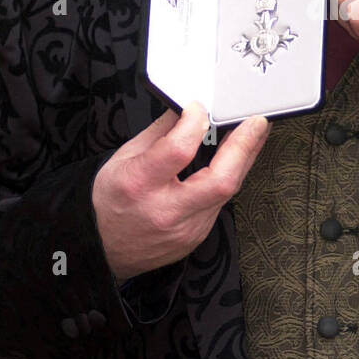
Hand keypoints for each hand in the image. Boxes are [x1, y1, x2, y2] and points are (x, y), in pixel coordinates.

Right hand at [91, 102, 270, 282]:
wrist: (102, 249)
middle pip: (220, 180)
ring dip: (244, 159)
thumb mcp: (123, 159)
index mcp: (139, 184)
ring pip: (228, 191)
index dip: (194, 123)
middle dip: (244, 146)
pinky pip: (220, 203)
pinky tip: (232, 163)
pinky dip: (228, 179)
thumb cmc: (110, 203)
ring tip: (251, 136)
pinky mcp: (197, 237)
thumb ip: (159, 132)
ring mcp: (185, 229)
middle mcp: (165, 210)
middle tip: (256, 123)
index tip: (200, 109)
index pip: (178, 149)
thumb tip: (184, 109)